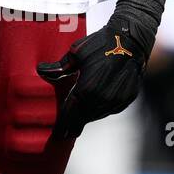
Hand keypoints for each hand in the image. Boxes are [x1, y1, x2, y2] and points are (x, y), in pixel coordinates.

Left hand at [37, 0, 164, 138]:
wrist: (132, 40)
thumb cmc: (101, 43)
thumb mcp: (76, 53)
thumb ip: (59, 67)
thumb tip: (41, 70)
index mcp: (86, 88)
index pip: (70, 112)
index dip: (63, 124)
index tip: (57, 134)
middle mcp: (101, 98)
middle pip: (83, 119)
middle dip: (73, 126)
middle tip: (65, 133)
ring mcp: (115, 100)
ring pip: (96, 116)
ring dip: (86, 118)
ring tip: (77, 122)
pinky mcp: (126, 99)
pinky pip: (109, 110)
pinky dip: (99, 110)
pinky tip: (93, 108)